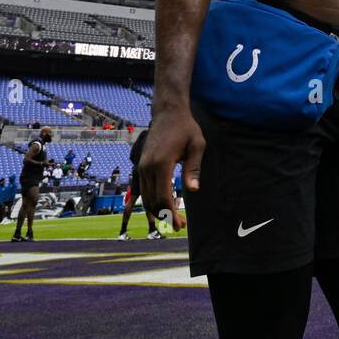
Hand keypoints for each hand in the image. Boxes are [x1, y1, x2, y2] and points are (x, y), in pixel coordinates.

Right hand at [137, 108, 203, 231]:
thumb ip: (194, 168)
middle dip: (165, 216)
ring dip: (157, 210)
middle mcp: (147, 167)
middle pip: (153, 200)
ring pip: (146, 197)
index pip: (164, 196)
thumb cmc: (186, 128)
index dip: (171, 213)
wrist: (168, 113)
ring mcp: (142, 166)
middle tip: (179, 225)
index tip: (180, 224)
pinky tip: (161, 208)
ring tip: (171, 219)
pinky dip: (151, 200)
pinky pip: (143, 189)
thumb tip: (193, 190)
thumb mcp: (197, 146)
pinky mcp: (141, 165)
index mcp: (161, 163)